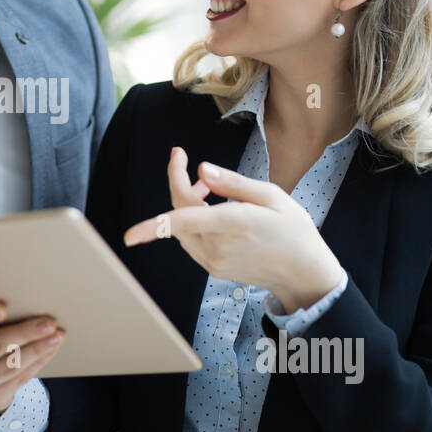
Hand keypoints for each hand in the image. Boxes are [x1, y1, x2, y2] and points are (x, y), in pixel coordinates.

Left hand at [122, 148, 343, 312]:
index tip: (128, 235)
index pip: (182, 221)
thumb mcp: (271, 196)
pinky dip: (191, 221)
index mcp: (233, 224)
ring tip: (207, 187)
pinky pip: (191, 240)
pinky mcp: (213, 268)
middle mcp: (218, 246)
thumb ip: (232, 183)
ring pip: (181, 228)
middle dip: (176, 184)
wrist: (303, 272)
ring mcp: (213, 261)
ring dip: (184, 203)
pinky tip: (210, 209)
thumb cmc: (293, 230)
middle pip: (177, 215)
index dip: (152, 224)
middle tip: (183, 158)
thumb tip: (201, 168)